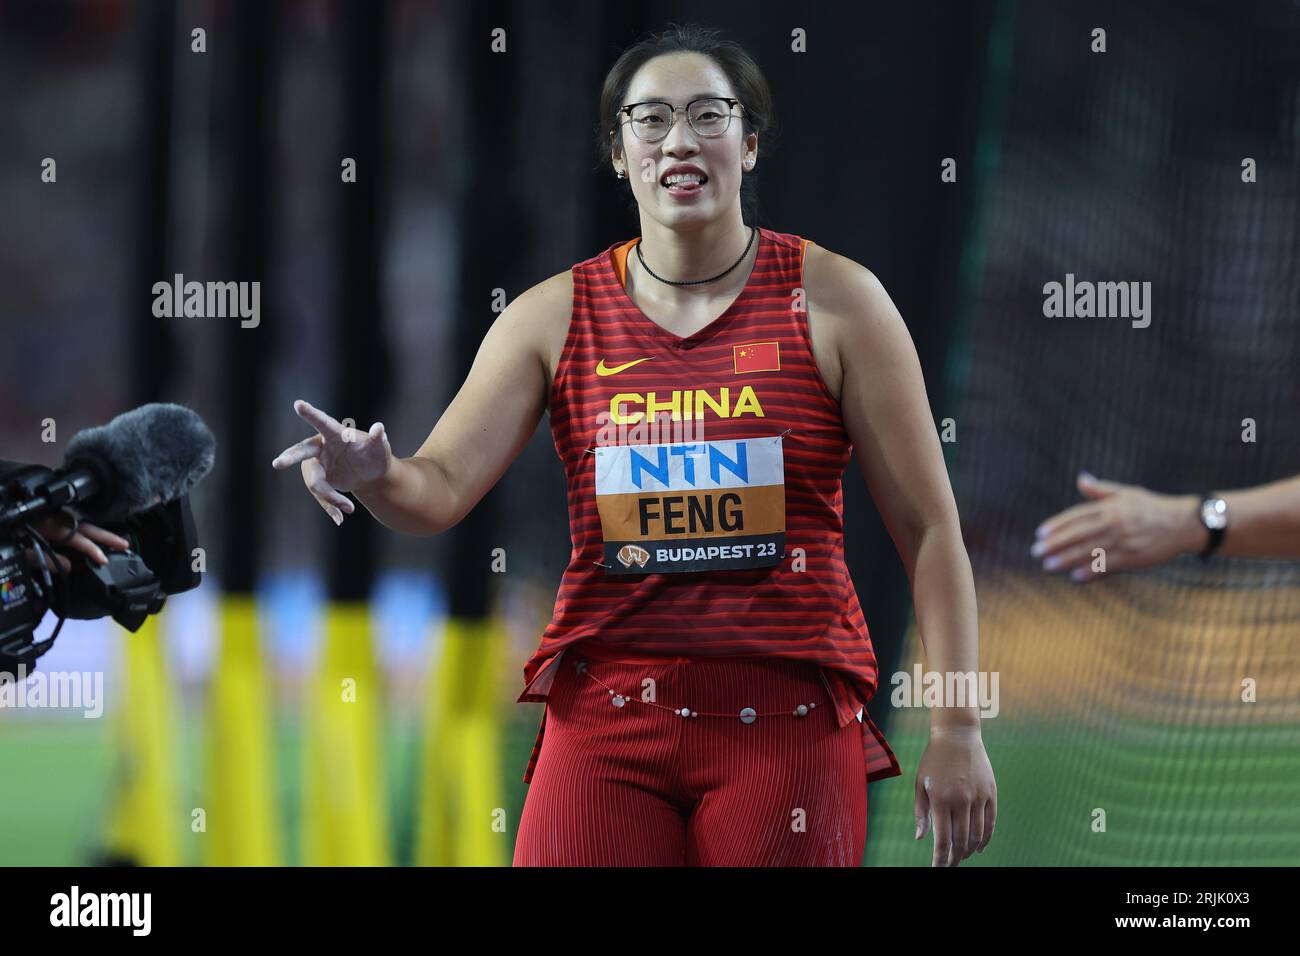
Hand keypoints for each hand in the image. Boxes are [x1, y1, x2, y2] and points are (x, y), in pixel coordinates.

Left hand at [23, 513, 130, 574]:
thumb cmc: (3, 538)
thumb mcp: (20, 551)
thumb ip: (44, 558)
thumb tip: (68, 565)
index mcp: (47, 525)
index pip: (77, 537)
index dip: (91, 548)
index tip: (103, 559)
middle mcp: (51, 521)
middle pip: (84, 527)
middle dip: (105, 536)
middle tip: (124, 545)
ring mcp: (49, 522)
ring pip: (79, 526)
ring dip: (97, 534)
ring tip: (115, 543)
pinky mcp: (45, 526)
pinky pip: (69, 528)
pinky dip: (82, 534)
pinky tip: (89, 541)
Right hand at [270, 399, 392, 525]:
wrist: (371, 474)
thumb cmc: (375, 454)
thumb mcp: (380, 449)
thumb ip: (379, 439)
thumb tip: (379, 428)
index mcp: (336, 434)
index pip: (323, 422)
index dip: (311, 414)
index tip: (298, 404)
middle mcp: (321, 447)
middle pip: (302, 451)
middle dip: (291, 457)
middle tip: (278, 463)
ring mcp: (317, 463)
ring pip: (314, 482)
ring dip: (330, 497)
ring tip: (349, 509)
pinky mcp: (318, 478)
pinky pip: (319, 494)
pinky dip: (330, 506)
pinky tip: (339, 518)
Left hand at [915, 725, 996, 865]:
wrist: (958, 736)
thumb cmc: (934, 760)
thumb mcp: (921, 783)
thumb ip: (921, 812)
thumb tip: (921, 838)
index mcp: (940, 800)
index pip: (942, 840)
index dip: (941, 858)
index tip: (938, 869)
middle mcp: (961, 801)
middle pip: (961, 841)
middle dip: (955, 858)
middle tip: (950, 865)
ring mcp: (978, 797)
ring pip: (977, 835)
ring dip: (970, 850)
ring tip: (962, 857)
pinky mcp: (991, 793)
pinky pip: (991, 823)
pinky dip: (986, 839)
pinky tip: (979, 847)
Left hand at [1031, 472, 1203, 581]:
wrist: (1183, 524)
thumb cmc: (1151, 507)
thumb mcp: (1126, 493)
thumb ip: (1100, 490)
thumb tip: (1081, 479)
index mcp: (1110, 507)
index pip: (1076, 516)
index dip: (1057, 525)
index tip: (1040, 533)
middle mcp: (1114, 523)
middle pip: (1078, 534)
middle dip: (1055, 544)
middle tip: (1036, 551)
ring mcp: (1123, 541)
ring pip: (1089, 551)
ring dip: (1066, 559)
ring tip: (1048, 565)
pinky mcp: (1133, 558)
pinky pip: (1107, 565)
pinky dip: (1091, 572)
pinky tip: (1075, 577)